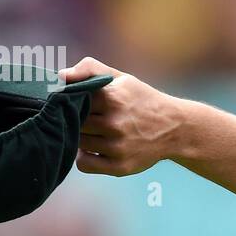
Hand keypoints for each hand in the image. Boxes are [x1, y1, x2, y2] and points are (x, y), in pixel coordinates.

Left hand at [59, 56, 185, 176]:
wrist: (176, 129)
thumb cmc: (142, 100)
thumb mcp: (121, 78)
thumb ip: (89, 69)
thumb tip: (59, 76)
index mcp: (113, 98)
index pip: (71, 99)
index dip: (70, 101)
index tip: (76, 102)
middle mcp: (115, 124)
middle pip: (74, 122)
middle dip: (77, 120)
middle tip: (90, 118)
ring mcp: (118, 147)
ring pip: (77, 142)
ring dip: (82, 138)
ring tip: (97, 132)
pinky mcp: (120, 166)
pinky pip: (83, 164)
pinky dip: (85, 157)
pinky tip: (97, 148)